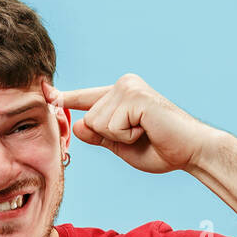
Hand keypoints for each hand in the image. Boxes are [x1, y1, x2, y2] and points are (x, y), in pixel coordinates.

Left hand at [44, 74, 218, 174]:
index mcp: (118, 94)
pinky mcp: (134, 96)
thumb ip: (98, 135)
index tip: (44, 91)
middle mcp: (122, 84)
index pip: (84, 97)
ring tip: (144, 132)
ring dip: (119, 138)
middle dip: (109, 137)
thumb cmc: (160, 149)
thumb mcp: (120, 144)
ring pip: (96, 123)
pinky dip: (127, 137)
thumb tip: (76, 125)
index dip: (63, 98)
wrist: (191, 151)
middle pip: (87, 119)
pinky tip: (147, 130)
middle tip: (139, 136)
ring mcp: (128, 87)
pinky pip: (111, 126)